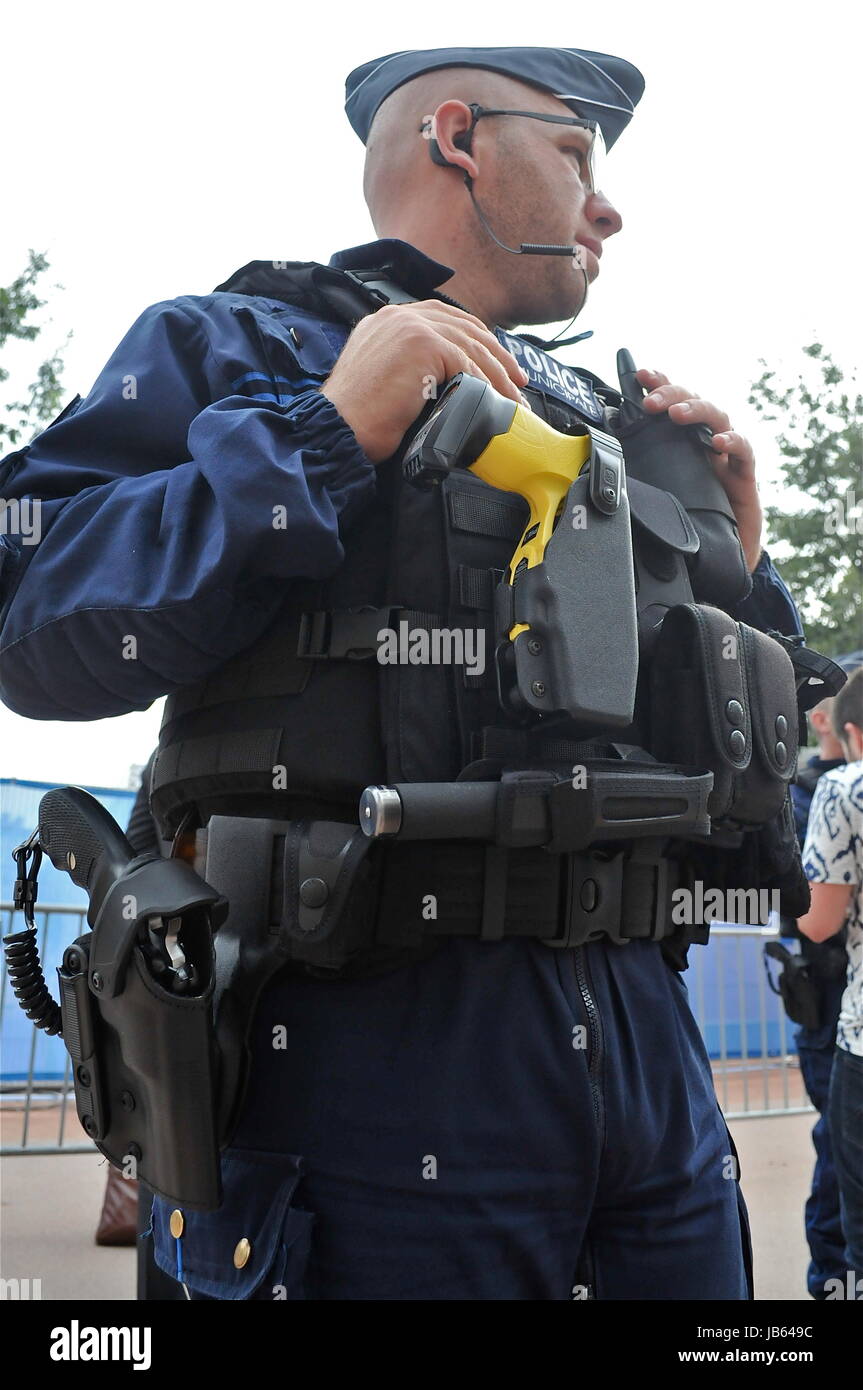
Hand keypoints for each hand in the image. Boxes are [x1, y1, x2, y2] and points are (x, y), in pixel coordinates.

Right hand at [320, 301, 529, 463]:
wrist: (339, 429)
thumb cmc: (357, 418)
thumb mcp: (386, 379)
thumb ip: (411, 366)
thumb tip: (450, 379)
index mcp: (389, 319)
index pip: (445, 319)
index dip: (476, 340)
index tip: (498, 364)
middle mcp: (398, 315)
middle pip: (463, 327)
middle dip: (495, 355)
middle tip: (516, 381)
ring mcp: (409, 326)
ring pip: (469, 346)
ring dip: (496, 375)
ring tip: (511, 399)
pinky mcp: (421, 343)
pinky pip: (466, 363)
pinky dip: (484, 384)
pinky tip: (493, 401)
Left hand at [635, 368, 763, 571]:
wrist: (724, 552)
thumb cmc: (688, 518)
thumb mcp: (657, 493)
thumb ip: (639, 475)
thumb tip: (603, 464)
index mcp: (681, 439)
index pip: (671, 402)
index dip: (658, 384)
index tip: (640, 375)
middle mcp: (704, 440)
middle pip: (692, 401)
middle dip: (671, 394)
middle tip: (651, 403)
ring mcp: (725, 455)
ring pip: (717, 416)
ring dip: (696, 410)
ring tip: (678, 414)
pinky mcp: (744, 475)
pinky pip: (743, 451)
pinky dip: (732, 441)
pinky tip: (718, 442)